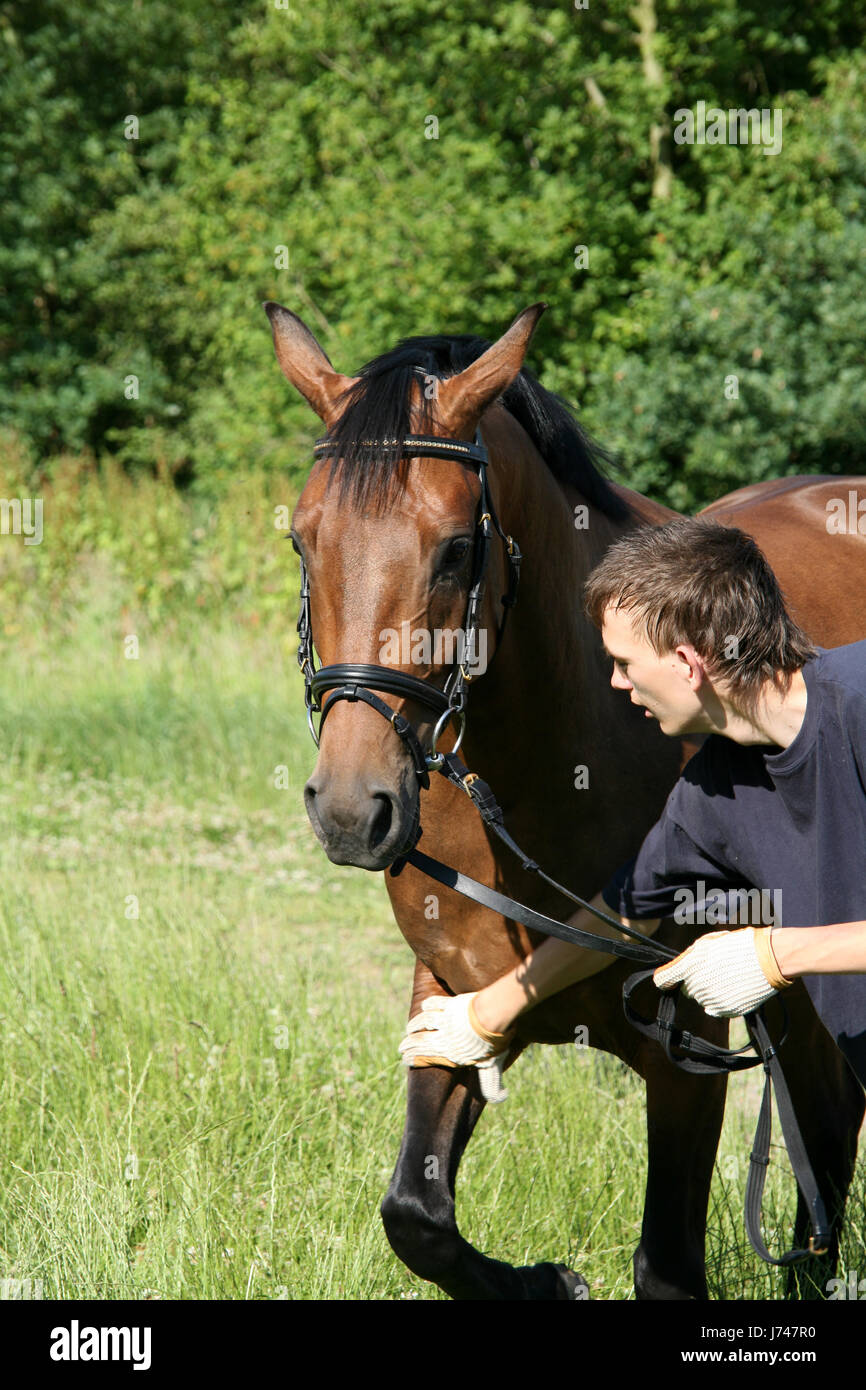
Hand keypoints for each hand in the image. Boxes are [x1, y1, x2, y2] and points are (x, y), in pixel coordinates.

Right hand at [398, 992, 514, 1102]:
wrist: (491, 1019)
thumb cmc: (492, 1046)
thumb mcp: (492, 1068)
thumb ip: (492, 1085)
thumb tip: (501, 1098)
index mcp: (451, 1054)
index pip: (427, 1057)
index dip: (414, 1058)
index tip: (406, 1059)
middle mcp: (444, 1038)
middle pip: (420, 1040)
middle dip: (409, 1044)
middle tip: (401, 1047)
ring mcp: (446, 1020)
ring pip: (424, 1022)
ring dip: (414, 1025)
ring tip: (409, 1029)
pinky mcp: (451, 1004)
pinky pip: (435, 1004)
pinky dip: (428, 1005)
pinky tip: (425, 1006)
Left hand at [652, 927, 789, 1017]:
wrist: (769, 959)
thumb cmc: (739, 945)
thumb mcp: (710, 942)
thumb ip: (689, 956)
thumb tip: (678, 968)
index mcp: (690, 965)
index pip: (663, 979)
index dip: (664, 979)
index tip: (667, 979)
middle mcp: (697, 984)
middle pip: (686, 989)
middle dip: (694, 980)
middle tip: (714, 969)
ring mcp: (712, 999)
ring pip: (701, 998)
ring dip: (708, 990)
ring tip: (727, 976)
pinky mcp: (726, 1010)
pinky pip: (714, 1008)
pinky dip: (720, 1001)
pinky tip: (733, 987)